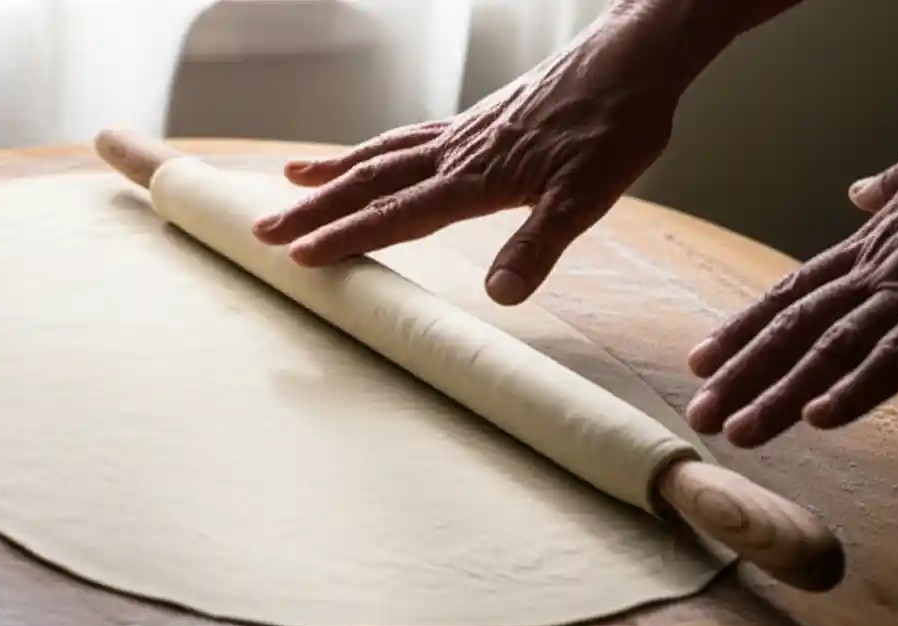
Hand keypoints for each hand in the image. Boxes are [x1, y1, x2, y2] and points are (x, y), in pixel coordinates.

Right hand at [251, 5, 723, 305]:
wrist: (635, 58)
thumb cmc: (616, 124)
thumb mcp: (588, 195)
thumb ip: (538, 244)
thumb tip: (499, 296)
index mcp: (474, 177)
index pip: (396, 214)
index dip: (345, 238)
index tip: (299, 256)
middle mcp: (456, 151)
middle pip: (370, 183)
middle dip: (314, 210)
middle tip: (262, 230)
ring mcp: (462, 131)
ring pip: (381, 154)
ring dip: (333, 173)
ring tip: (287, 180)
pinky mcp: (478, 119)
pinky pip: (408, 135)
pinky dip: (374, 147)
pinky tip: (367, 154)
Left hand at [687, 114, 897, 446]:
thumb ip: (894, 184)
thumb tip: (861, 191)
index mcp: (874, 246)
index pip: (791, 294)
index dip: (742, 330)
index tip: (700, 362)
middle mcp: (879, 270)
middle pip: (795, 329)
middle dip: (744, 375)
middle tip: (702, 416)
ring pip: (832, 348)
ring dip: (782, 393)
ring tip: (741, 431)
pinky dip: (858, 385)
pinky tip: (821, 417)